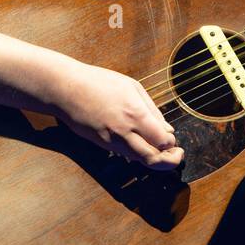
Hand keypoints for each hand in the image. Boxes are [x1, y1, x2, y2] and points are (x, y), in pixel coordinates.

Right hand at [52, 62, 183, 170]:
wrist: (66, 90)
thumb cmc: (100, 83)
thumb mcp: (132, 87)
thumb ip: (152, 109)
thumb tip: (167, 129)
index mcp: (136, 114)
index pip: (162, 140)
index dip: (171, 143)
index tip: (172, 138)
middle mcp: (125, 132)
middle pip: (153, 158)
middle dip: (170, 161)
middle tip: (177, 155)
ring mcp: (112, 141)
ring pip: (140, 161)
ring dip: (155, 160)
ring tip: (163, 152)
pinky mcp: (102, 145)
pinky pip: (126, 155)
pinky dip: (138, 155)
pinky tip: (143, 145)